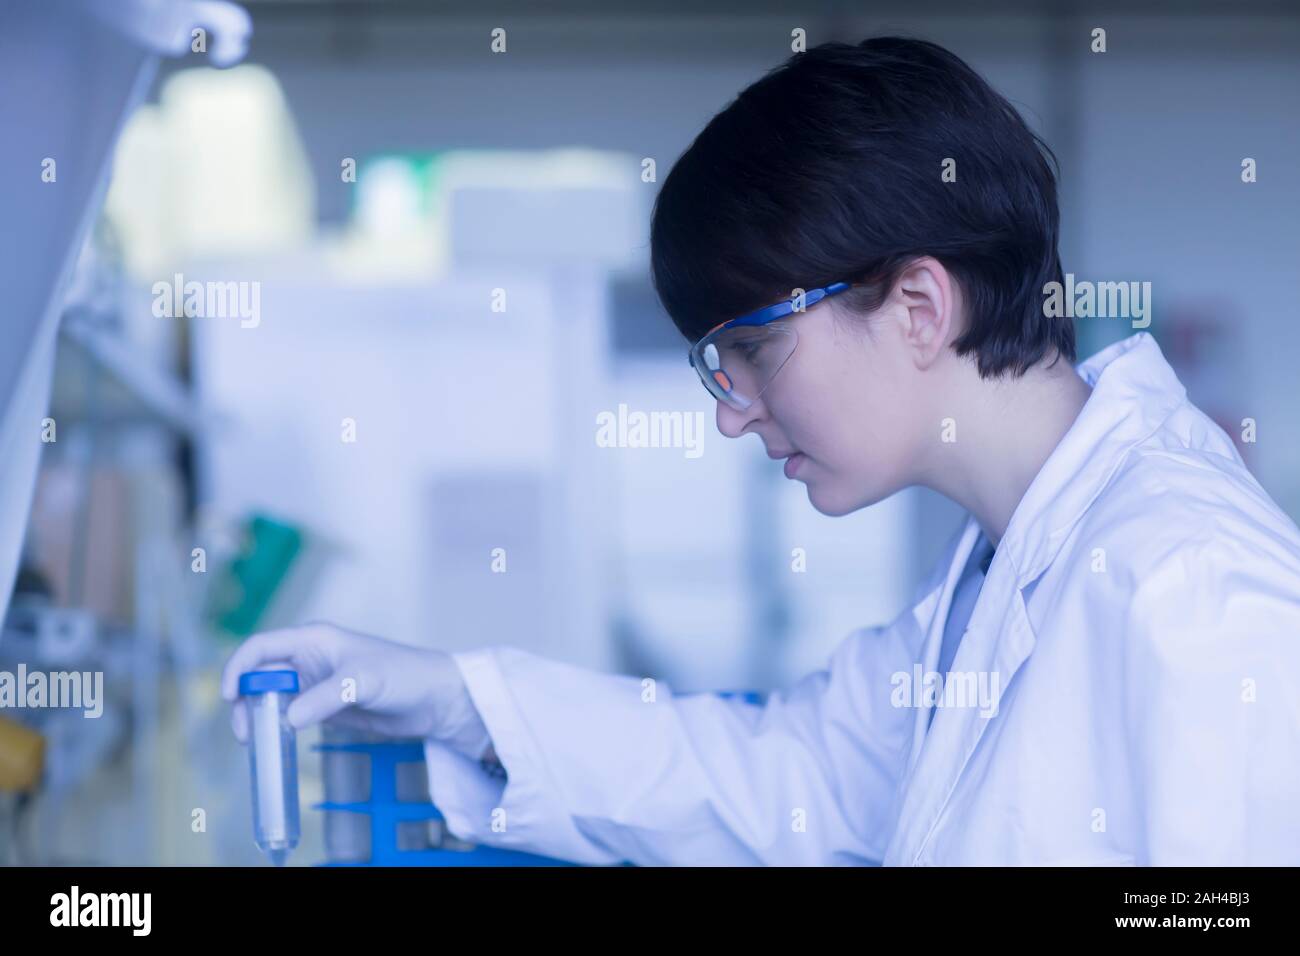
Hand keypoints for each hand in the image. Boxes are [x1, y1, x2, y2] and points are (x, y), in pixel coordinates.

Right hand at [220, 623, 491, 757]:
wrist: (434, 700)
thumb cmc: (404, 675)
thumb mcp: (363, 681)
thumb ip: (326, 698)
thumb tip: (289, 719)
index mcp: (313, 640)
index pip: (261, 647)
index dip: (239, 668)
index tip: (229, 697)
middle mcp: (308, 659)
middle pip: (259, 676)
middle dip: (245, 701)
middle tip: (246, 734)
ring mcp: (315, 684)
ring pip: (270, 698)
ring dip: (258, 717)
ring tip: (256, 743)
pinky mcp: (323, 707)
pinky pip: (289, 715)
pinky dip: (276, 728)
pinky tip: (274, 744)